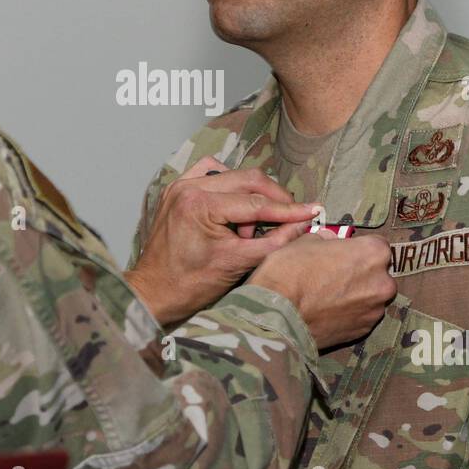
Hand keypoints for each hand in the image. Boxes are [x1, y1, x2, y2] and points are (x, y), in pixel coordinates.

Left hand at [126, 156, 318, 325]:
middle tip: (292, 217)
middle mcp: (187, 187)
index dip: (288, 209)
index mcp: (199, 204)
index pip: (256, 203)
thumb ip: (275, 241)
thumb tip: (304, 224)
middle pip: (247, 180)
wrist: (154, 294)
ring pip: (232, 175)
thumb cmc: (190, 285)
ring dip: (250, 196)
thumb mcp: (238, 263)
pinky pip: (212, 175)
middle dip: (274, 199)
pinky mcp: (177, 190)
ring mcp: (179, 185)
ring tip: (248, 229)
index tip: (314, 210)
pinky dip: (229, 189)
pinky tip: (233, 210)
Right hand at [250, 230, 396, 348]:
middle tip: (334, 275)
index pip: (377, 245)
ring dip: (356, 295)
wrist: (277, 316)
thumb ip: (326, 240)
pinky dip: (349, 313)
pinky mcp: (363, 331)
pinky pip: (361, 316)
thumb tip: (329, 241)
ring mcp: (374, 310)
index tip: (343, 254)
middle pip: (377, 273)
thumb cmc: (290, 273)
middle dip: (360, 273)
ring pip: (370, 297)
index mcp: (373, 253)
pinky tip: (327, 312)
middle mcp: (382, 282)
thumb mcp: (305, 242)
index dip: (357, 249)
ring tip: (328, 297)